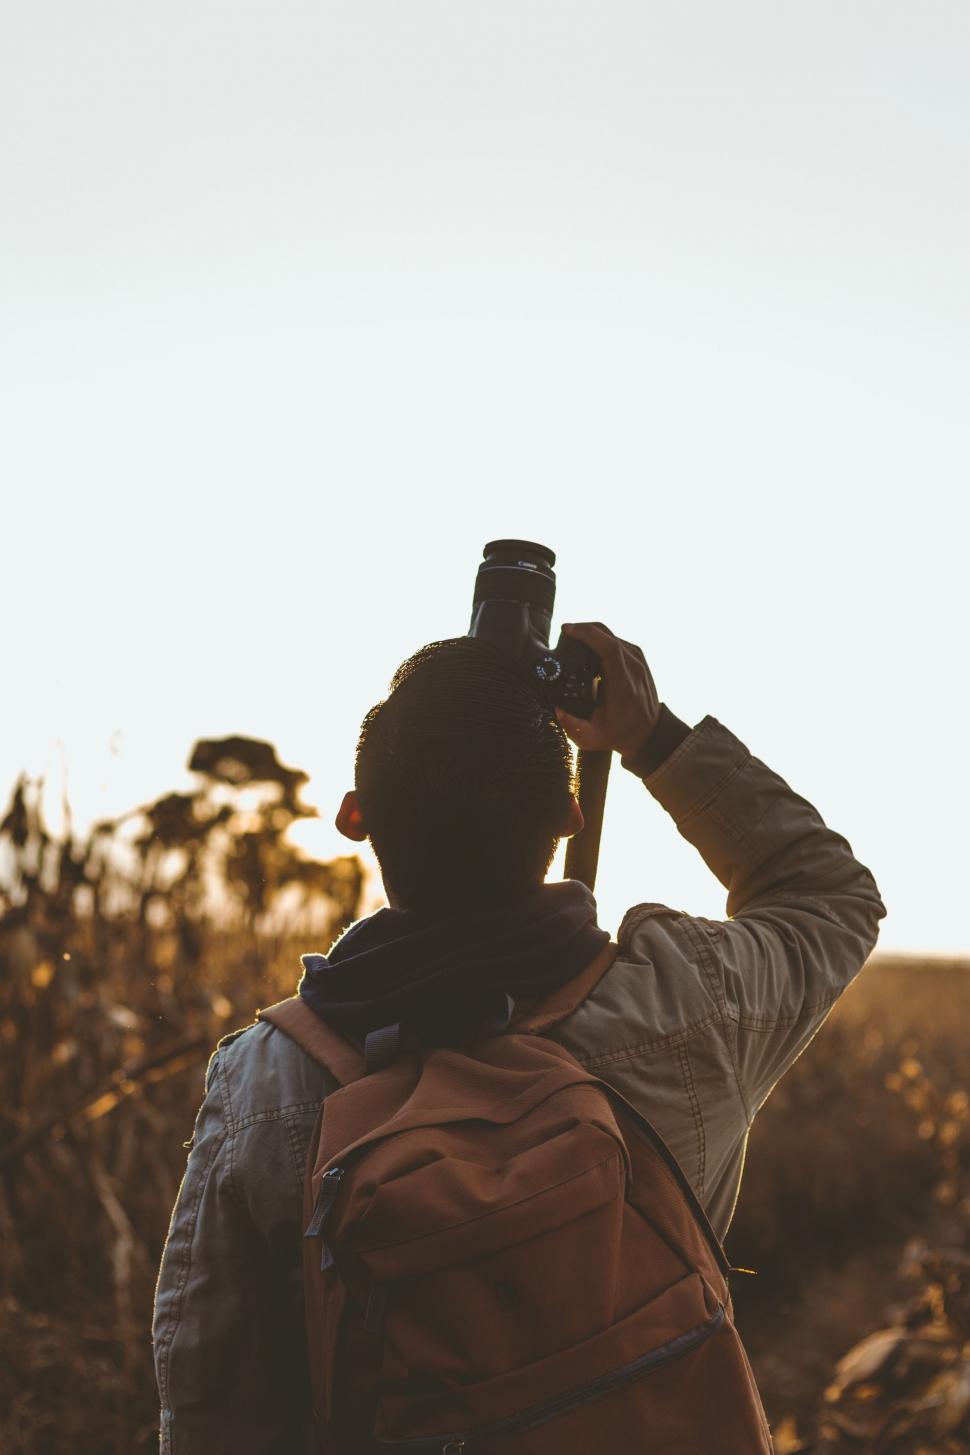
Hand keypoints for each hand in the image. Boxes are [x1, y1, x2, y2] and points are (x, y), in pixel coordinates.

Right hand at [555, 622, 660, 756]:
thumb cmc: (621, 733)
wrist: (649, 732)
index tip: (568, 630)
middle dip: (584, 628)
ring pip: (613, 635)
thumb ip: (571, 726)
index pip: (608, 648)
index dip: (587, 634)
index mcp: (623, 685)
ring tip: (574, 637)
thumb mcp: (593, 737)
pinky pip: (618, 640)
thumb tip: (554, 709)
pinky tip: (588, 643)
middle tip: (565, 631)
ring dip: (592, 632)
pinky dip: (601, 638)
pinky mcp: (638, 659)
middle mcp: (633, 669)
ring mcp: (638, 661)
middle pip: (609, 636)